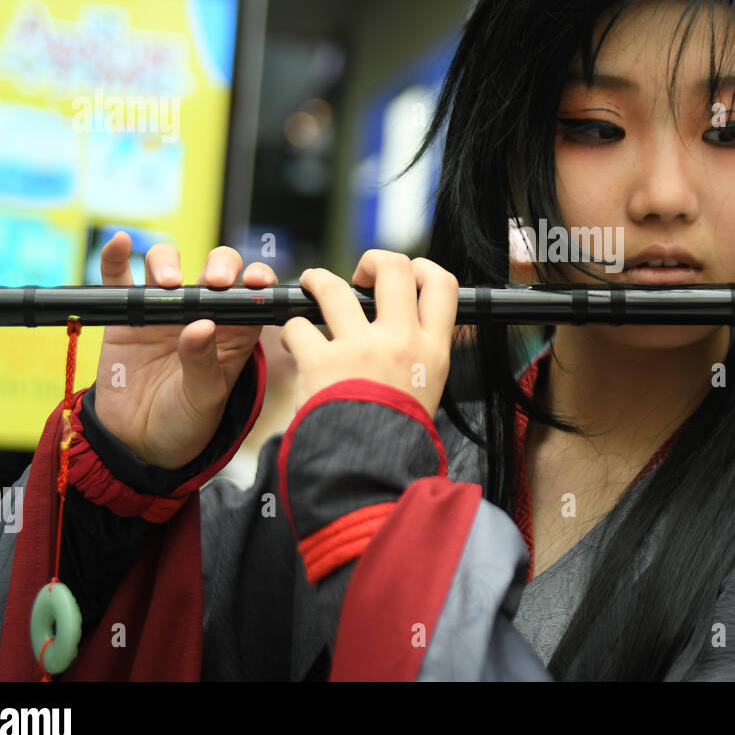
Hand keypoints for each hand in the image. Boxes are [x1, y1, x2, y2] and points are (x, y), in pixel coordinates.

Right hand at [91, 232, 278, 469]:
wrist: (139, 442)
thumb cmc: (186, 421)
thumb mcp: (204, 399)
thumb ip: (204, 363)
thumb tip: (201, 326)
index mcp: (235, 332)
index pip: (252, 295)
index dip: (257, 280)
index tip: (254, 280)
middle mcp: (203, 313)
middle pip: (215, 270)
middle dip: (220, 265)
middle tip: (214, 282)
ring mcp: (164, 310)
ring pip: (169, 266)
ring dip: (169, 262)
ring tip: (166, 283)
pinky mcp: (128, 314)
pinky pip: (120, 278)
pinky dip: (118, 257)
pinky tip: (119, 242)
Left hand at [281, 252, 457, 419]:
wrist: (369, 473)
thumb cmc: (397, 434)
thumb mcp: (428, 388)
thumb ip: (420, 351)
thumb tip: (408, 321)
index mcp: (433, 348)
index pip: (442, 283)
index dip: (421, 267)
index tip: (404, 276)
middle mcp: (400, 341)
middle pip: (393, 268)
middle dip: (371, 261)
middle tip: (358, 277)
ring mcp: (360, 348)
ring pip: (334, 287)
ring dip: (319, 281)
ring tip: (313, 287)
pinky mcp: (322, 361)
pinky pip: (299, 327)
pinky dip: (293, 332)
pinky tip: (297, 343)